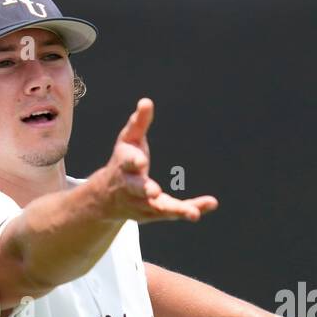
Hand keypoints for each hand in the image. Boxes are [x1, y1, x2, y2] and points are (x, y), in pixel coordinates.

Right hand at [99, 98, 218, 222]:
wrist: (107, 198)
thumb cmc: (123, 161)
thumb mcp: (128, 141)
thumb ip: (138, 123)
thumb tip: (146, 102)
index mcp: (123, 165)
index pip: (127, 162)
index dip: (133, 161)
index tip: (141, 162)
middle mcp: (130, 187)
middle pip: (137, 189)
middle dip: (145, 190)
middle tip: (154, 192)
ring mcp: (141, 203)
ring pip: (158, 208)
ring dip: (176, 210)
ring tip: (193, 213)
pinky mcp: (153, 214)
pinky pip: (172, 213)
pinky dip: (190, 209)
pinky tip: (209, 204)